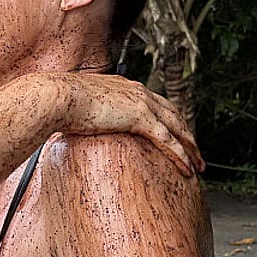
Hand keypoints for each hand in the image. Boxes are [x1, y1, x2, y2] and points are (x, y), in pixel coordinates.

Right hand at [35, 72, 202, 175]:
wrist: (57, 96)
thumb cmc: (58, 101)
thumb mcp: (77, 105)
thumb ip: (85, 113)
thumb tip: (73, 124)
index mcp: (124, 86)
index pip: (155, 103)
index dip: (168, 119)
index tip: (175, 133)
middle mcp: (138, 92)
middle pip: (173, 114)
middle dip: (186, 134)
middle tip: (195, 151)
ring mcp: (142, 104)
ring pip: (177, 128)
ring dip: (191, 148)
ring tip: (198, 165)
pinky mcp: (141, 118)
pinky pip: (168, 141)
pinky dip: (181, 155)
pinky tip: (188, 170)